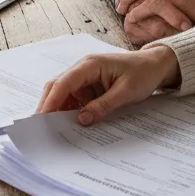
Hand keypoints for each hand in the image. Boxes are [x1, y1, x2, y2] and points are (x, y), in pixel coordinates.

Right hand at [35, 46, 180, 125]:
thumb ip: (104, 105)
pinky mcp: (89, 86)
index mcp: (91, 64)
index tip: (42, 118)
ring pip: (63, 94)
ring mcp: (85, 78)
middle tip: (40, 128)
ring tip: (53, 131)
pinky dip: (70, 111)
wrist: (154, 66)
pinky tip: (70, 125)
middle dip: (48, 106)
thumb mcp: (126, 91)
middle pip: (58, 86)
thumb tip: (81, 120)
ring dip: (58, 110)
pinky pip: (74, 99)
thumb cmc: (142, 73)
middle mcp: (83, 68)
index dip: (52, 100)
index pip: (64, 82)